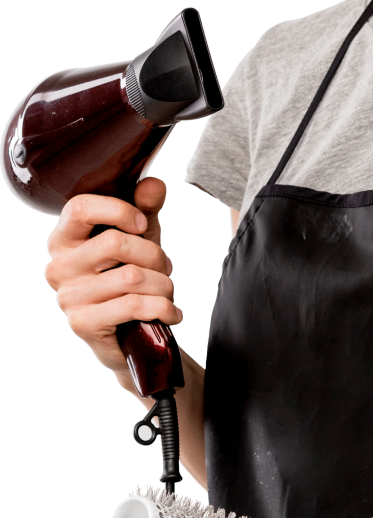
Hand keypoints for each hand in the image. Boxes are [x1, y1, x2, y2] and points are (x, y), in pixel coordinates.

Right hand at [44, 177, 178, 395]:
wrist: (130, 334)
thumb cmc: (128, 279)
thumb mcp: (139, 238)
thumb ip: (146, 208)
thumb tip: (154, 183)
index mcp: (65, 239)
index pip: (79, 207)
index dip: (118, 210)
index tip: (141, 224)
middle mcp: (58, 266)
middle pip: (114, 242)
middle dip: (154, 255)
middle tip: (162, 268)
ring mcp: (68, 297)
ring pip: (132, 276)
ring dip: (162, 284)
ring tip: (165, 291)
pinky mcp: (84, 324)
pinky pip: (134, 305)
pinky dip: (163, 308)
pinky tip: (168, 313)